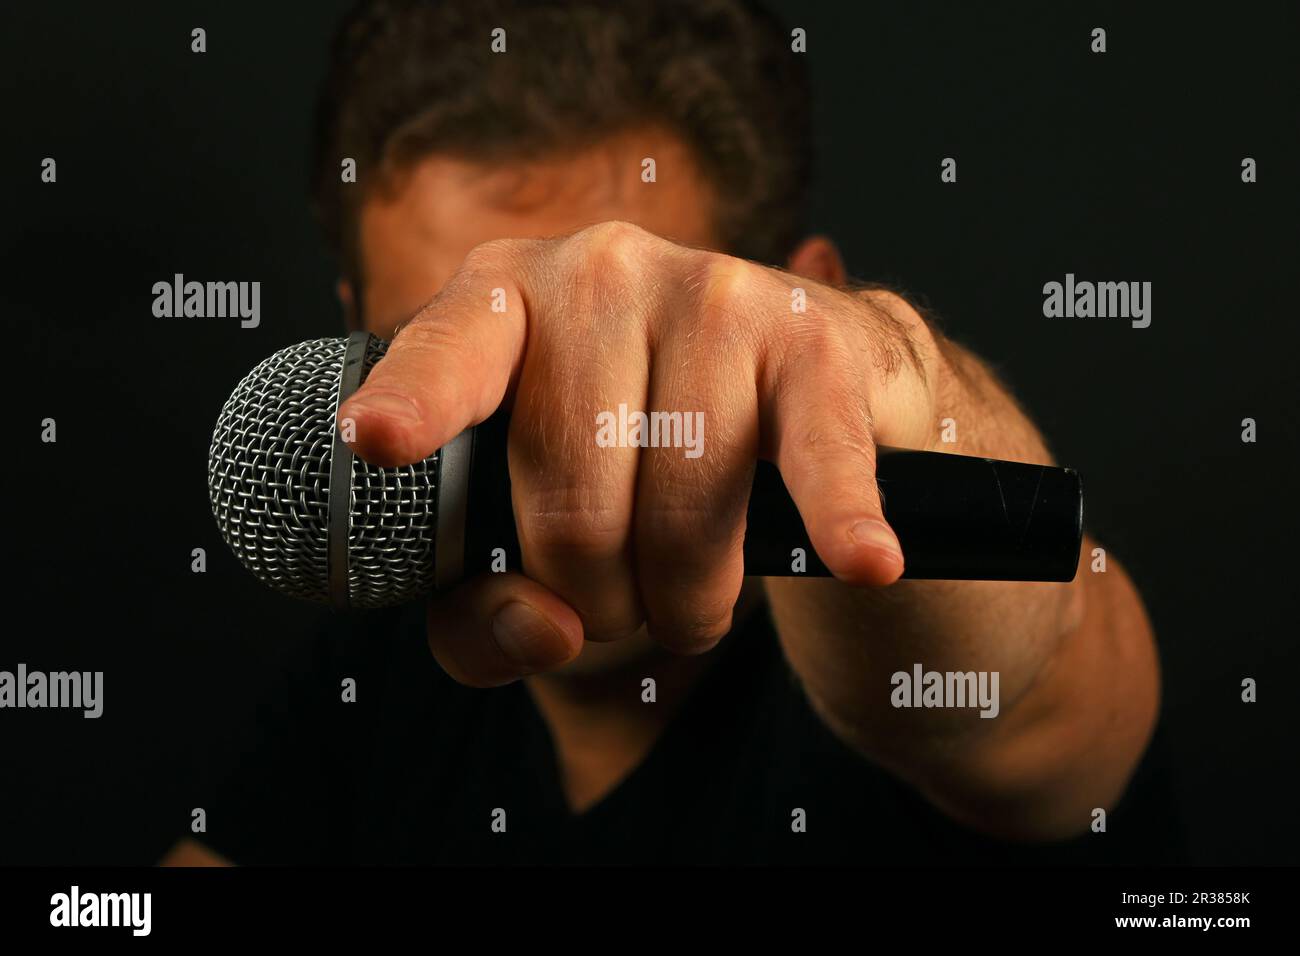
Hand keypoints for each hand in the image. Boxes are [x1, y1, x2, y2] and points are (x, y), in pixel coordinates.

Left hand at [339, 220, 938, 684]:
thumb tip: (542, 630)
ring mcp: (710, 293)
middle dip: (595, 597)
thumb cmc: (635, 458)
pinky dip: (838, 520)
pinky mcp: (811, 338)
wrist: (790, 378)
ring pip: (682, 513)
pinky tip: (863, 554)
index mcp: (502, 302)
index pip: (446, 353)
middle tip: (616, 602)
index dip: (413, 404)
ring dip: (687, 600)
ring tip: (688, 594)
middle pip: (572, 499)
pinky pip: (816, 458)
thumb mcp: (527, 529)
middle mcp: (598, 272)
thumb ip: (485, 608)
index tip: (375, 438)